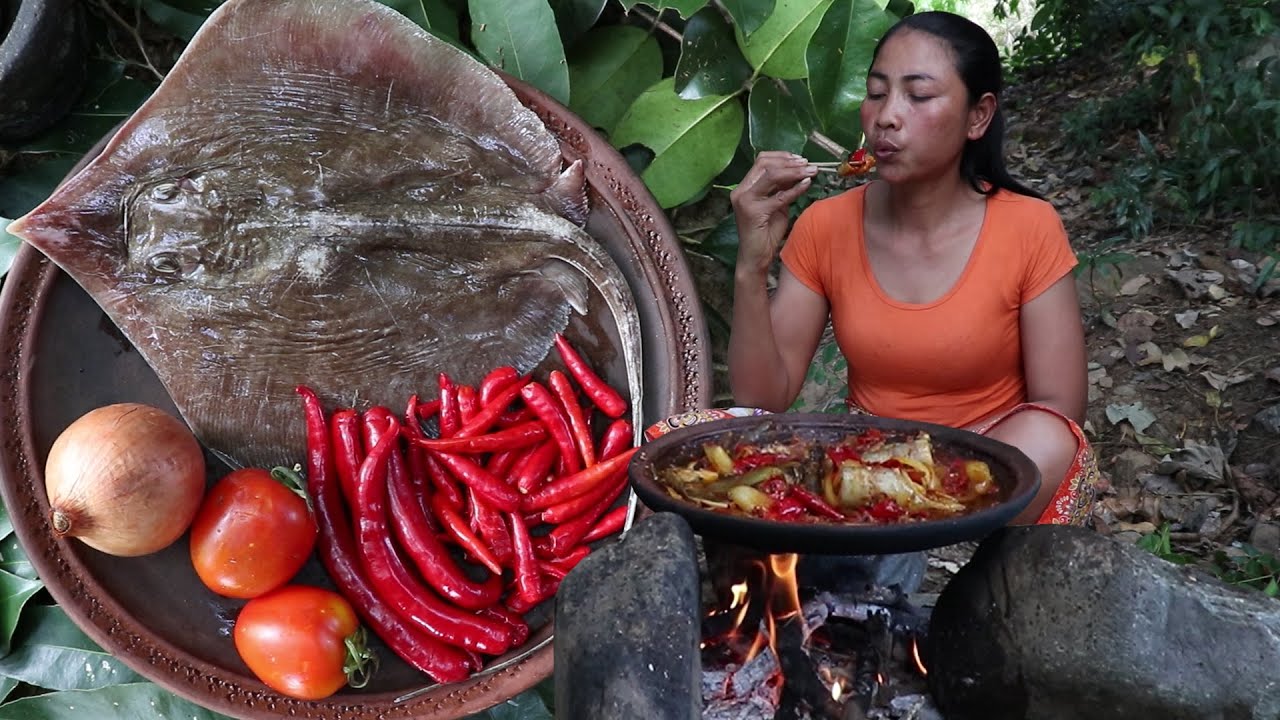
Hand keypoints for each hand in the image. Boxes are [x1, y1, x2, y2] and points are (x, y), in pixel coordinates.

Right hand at [729, 152, 816, 274]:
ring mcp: (745, 201)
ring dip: (795, 171)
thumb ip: (782, 189)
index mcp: (744, 187)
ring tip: (811, 172)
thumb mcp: (776, 205)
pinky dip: (795, 189)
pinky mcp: (754, 212)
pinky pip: (779, 196)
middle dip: (790, 162)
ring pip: (771, 175)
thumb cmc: (765, 234)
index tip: (800, 159)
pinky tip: (807, 185)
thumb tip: (797, 172)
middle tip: (809, 164)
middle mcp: (741, 191)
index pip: (761, 161)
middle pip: (765, 164)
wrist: (755, 258)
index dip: (782, 156)